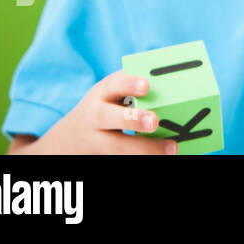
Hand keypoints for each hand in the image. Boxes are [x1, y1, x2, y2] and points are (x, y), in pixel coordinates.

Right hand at [13, 70, 178, 153]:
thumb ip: (134, 93)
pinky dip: (139, 160)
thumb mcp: (110, 97)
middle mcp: (95, 116)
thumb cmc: (103, 110)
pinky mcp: (100, 157)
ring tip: (171, 149)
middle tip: (155, 121)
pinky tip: (160, 159)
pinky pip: (119, 159)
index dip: (129, 84)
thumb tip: (180, 92)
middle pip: (109, 117)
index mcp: (101, 94)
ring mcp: (95, 140)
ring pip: (116, 146)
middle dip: (132, 119)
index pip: (113, 84)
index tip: (146, 85)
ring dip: (144, 148)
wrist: (63, 143)